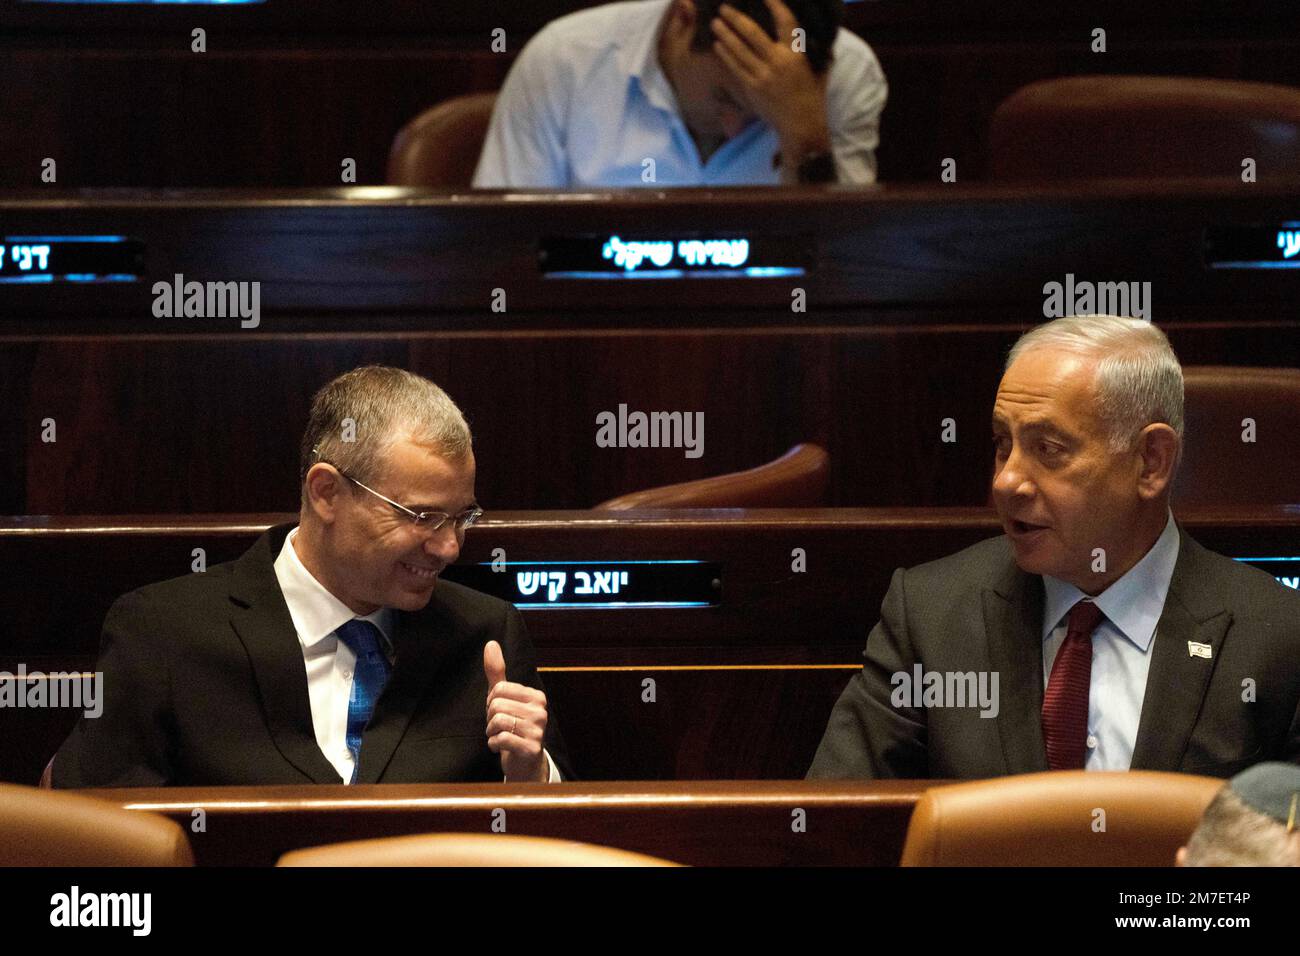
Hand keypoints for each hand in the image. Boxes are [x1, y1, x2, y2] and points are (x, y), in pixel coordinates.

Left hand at [483, 640, 548, 781]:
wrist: (525, 764)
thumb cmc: (512, 728)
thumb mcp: (504, 698)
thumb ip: (497, 672)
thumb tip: (491, 643)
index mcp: (536, 696)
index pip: (499, 689)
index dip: (491, 703)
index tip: (500, 713)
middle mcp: (541, 711)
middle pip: (496, 705)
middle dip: (490, 719)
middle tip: (499, 728)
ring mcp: (538, 730)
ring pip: (497, 721)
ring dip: (491, 732)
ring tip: (500, 737)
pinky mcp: (531, 748)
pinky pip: (501, 739)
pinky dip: (494, 745)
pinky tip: (501, 747)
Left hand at [711, 0, 831, 160]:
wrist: (800, 125)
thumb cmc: (812, 97)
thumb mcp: (819, 70)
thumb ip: (817, 52)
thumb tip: (820, 38)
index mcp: (795, 54)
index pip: (785, 22)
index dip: (775, 5)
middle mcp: (778, 61)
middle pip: (752, 33)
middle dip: (736, 18)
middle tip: (724, 7)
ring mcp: (763, 75)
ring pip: (739, 50)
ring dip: (725, 34)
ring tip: (715, 23)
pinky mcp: (752, 88)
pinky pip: (736, 67)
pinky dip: (726, 54)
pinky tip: (718, 45)